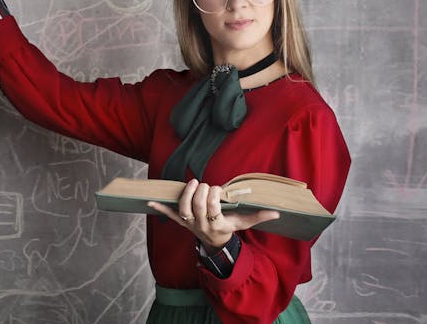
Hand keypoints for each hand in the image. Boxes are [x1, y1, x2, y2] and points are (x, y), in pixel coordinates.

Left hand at [147, 179, 280, 249]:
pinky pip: (169, 215)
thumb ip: (259, 217)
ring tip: (193, 182)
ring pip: (183, 208)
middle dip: (201, 192)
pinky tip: (149, 201)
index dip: (214, 196)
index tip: (218, 189)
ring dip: (186, 194)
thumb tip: (276, 212)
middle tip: (207, 184)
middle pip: (196, 206)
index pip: (212, 209)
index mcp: (217, 225)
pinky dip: (159, 208)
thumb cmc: (230, 228)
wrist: (215, 243)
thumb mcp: (244, 223)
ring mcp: (189, 223)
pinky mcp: (180, 221)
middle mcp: (201, 225)